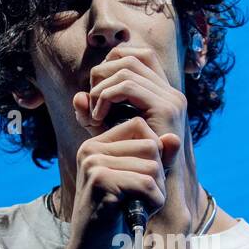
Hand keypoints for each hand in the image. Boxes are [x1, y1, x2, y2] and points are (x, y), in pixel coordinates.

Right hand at [53, 116, 169, 248]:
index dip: (153, 153)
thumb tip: (174, 137)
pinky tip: (135, 215)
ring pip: (152, 166)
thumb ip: (156, 158)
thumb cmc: (114, 221)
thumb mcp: (137, 184)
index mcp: (95, 146)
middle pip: (150, 145)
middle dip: (156, 176)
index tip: (139, 180)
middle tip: (137, 199)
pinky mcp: (101, 182)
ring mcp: (94, 164)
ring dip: (154, 193)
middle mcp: (91, 150)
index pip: (139, 126)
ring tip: (133, 208)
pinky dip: (151, 204)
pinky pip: (147, 185)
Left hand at [73, 44, 192, 234]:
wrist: (157, 192)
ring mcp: (171, 99)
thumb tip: (77, 98)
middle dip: (102, 74)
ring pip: (126, 68)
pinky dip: (105, 97)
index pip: (136, 55)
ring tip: (94, 115)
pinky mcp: (166, 108)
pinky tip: (98, 119)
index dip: (111, 64)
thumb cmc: (133, 166)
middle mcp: (171, 92)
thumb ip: (92, 115)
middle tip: (92, 104)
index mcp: (162, 94)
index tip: (96, 92)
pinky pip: (127, 86)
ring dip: (101, 88)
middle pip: (130, 55)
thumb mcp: (108, 135)